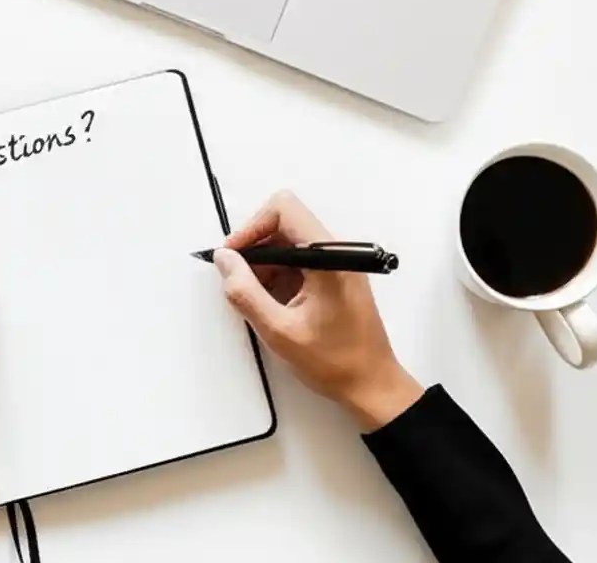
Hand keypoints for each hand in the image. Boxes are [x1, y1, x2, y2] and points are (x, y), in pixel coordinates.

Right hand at [212, 191, 422, 431]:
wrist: (372, 386)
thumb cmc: (334, 362)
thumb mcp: (279, 331)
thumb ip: (245, 292)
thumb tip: (223, 260)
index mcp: (328, 258)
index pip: (284, 209)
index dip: (251, 228)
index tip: (233, 257)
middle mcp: (337, 252)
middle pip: (285, 224)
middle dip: (255, 249)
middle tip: (238, 282)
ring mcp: (340, 264)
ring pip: (289, 243)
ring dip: (266, 266)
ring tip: (258, 302)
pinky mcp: (337, 277)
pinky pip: (300, 261)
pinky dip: (279, 277)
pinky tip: (274, 306)